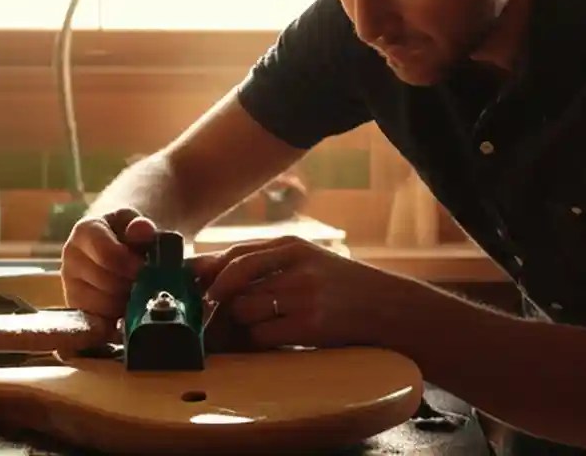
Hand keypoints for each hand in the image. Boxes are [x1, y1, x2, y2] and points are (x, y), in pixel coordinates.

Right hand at [60, 207, 157, 337]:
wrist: (119, 245)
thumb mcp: (137, 225)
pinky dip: (116, 318)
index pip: (106, 254)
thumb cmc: (130, 234)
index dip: (130, 264)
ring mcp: (70, 283)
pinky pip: (98, 321)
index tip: (145, 268)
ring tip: (138, 292)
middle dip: (130, 285)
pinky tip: (128, 308)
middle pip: (106, 282)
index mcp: (86, 231)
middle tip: (147, 283)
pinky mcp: (75, 307)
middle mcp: (71, 256)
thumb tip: (143, 229)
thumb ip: (142, 227)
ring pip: (102, 304)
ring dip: (125, 302)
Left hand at [194, 236, 408, 350]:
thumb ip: (267, 263)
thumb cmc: (343, 287)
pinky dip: (261, 340)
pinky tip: (278, 337)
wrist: (390, 308)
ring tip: (262, 324)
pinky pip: (262, 335)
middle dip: (221, 303)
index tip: (195, 287)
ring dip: (243, 323)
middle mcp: (296, 266)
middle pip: (233, 284)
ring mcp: (303, 295)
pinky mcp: (309, 325)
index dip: (211, 272)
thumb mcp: (310, 263)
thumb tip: (210, 272)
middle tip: (219, 316)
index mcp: (294, 246)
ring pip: (243, 310)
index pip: (237, 254)